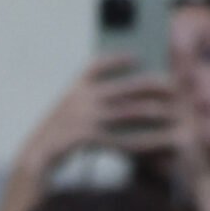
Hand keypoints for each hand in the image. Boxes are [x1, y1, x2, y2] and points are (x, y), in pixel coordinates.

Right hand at [29, 56, 178, 162]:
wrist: (38, 154)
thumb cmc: (57, 132)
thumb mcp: (66, 108)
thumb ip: (86, 99)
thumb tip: (118, 96)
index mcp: (74, 88)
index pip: (96, 66)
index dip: (116, 60)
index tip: (135, 56)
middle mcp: (80, 99)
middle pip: (123, 87)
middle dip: (150, 85)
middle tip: (172, 85)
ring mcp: (85, 118)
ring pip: (127, 112)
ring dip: (152, 111)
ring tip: (171, 111)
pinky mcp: (88, 138)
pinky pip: (122, 138)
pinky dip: (141, 140)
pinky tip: (156, 141)